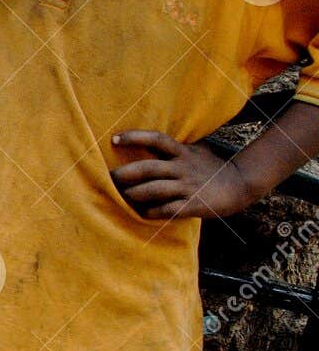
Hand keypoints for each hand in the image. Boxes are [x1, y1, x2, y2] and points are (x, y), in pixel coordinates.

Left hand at [111, 130, 256, 219]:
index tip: (114, 138)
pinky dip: (152, 212)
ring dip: (134, 194)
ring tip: (121, 196)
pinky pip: (167, 210)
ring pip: (154, 190)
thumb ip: (173, 149)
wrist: (241, 184)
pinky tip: (143, 213)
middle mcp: (183, 168)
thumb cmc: (211, 167)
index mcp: (182, 153)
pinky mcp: (193, 205)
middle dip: (125, 173)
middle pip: (149, 167)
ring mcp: (188, 187)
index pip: (156, 139)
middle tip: (109, 178)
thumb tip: (145, 141)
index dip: (135, 137)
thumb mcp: (194, 152)